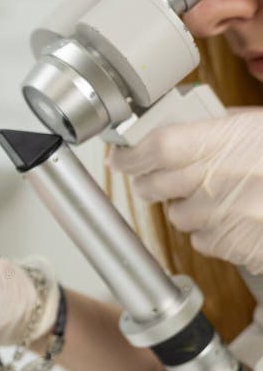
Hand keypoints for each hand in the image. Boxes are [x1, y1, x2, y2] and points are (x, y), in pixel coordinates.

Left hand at [109, 110, 262, 273]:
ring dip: (185, 207)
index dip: (130, 155)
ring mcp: (226, 217)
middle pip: (153, 186)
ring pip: (176, 217)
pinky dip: (211, 231)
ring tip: (217, 194)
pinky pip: (203, 241)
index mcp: (222, 142)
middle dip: (149, 181)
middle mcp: (218, 181)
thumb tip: (179, 130)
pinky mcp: (237, 246)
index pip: (154, 149)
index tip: (121, 156)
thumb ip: (218, 128)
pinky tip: (236, 216)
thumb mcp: (258, 124)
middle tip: (155, 176)